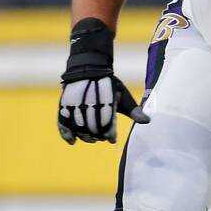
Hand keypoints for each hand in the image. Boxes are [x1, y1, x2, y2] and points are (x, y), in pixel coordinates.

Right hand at [57, 18, 149, 144]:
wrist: (89, 68)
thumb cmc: (109, 85)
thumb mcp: (123, 96)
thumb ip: (134, 111)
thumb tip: (148, 121)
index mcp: (107, 104)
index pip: (108, 126)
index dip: (110, 135)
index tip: (112, 139)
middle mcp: (91, 106)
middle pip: (94, 130)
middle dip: (98, 136)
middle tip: (101, 137)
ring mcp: (76, 107)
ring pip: (80, 130)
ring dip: (85, 137)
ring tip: (91, 138)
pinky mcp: (65, 106)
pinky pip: (63, 124)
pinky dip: (67, 134)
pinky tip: (72, 141)